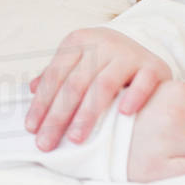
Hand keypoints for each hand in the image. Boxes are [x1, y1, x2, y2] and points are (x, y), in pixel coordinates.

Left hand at [24, 27, 172, 151]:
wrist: (145, 47)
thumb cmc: (104, 60)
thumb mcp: (79, 61)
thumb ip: (57, 74)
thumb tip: (31, 88)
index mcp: (78, 42)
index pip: (55, 75)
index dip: (41, 102)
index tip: (32, 128)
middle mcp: (102, 44)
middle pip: (75, 84)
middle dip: (58, 116)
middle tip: (47, 142)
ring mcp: (128, 54)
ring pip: (103, 85)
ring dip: (87, 114)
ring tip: (76, 139)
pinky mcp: (153, 66)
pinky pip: (144, 82)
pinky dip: (134, 96)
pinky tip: (124, 115)